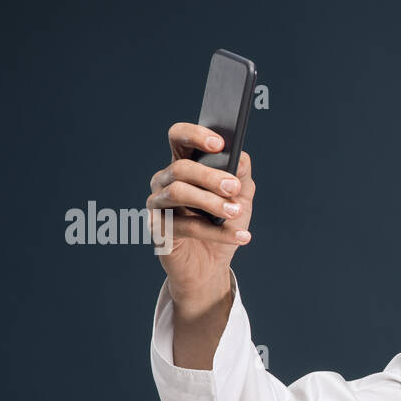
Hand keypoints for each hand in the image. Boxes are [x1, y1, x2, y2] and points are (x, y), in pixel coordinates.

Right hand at [146, 123, 254, 312]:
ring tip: (236, 212)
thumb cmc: (222, 224)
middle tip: (234, 186)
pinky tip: (242, 237)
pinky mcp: (159, 230)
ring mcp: (158, 205)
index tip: (220, 143)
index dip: (195, 135)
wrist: (210, 265)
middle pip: (180, 168)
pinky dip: (218, 232)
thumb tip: (241, 157)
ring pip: (178, 192)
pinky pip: (188, 227)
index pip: (179, 138)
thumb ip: (241, 176)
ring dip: (211, 202)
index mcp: (183, 166)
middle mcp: (164, 181)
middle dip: (209, 175)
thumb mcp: (239, 198)